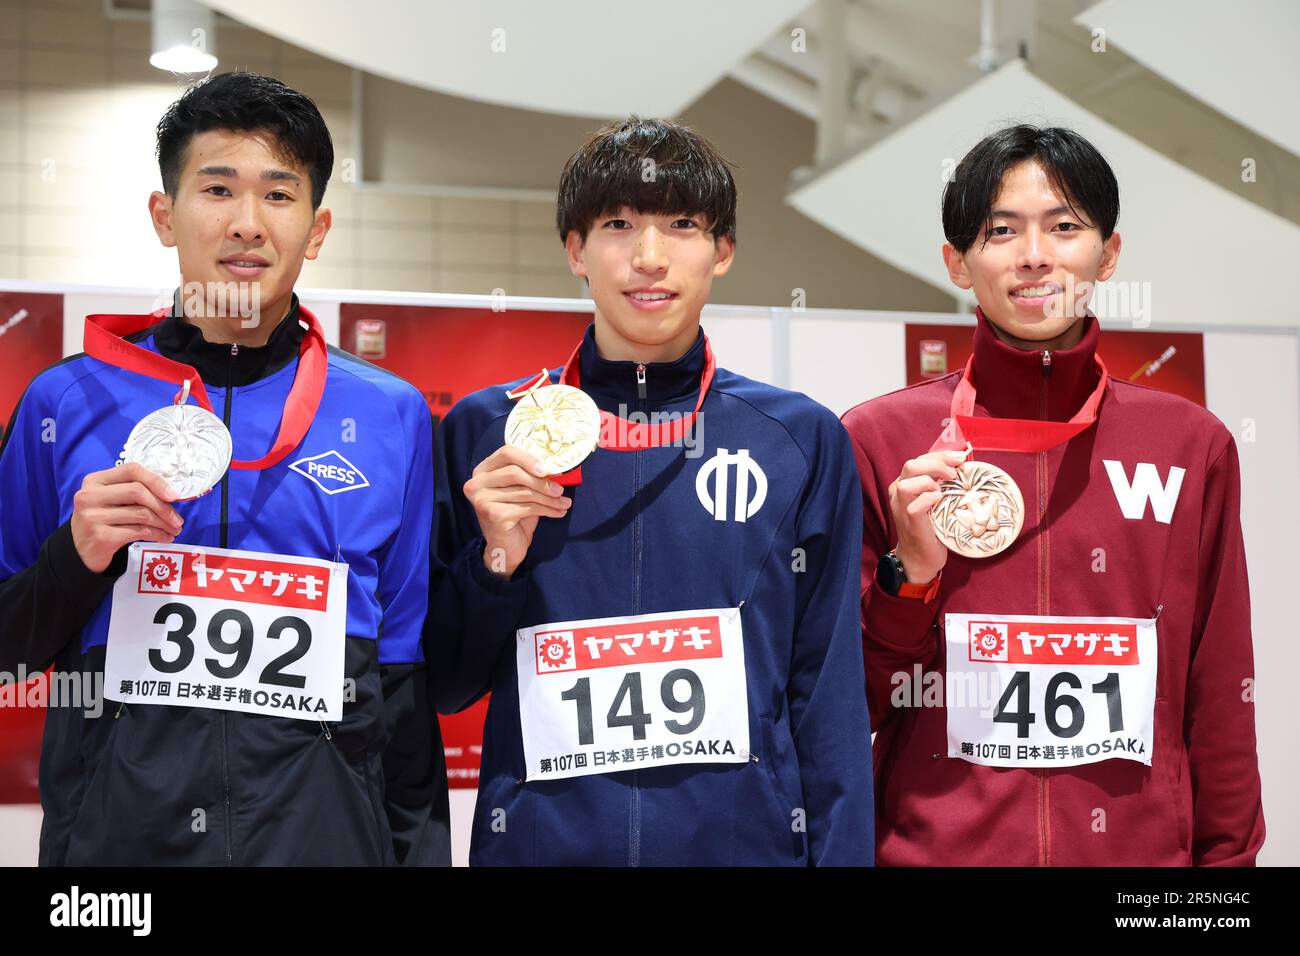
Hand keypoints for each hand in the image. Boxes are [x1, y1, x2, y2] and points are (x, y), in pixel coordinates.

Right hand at [71, 463, 183, 573]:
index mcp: (95, 480)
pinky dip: (157, 535)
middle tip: (178, 520)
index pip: (131, 470)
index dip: (156, 481)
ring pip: (141, 514)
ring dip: (164, 523)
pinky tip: (165, 538)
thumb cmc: (104, 520)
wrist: (81, 551)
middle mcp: (90, 495)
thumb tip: (172, 495)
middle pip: (138, 491)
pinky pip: (139, 532)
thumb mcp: (112, 501)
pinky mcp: (101, 536)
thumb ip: (134, 492)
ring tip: (174, 529)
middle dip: (164, 506)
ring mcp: (93, 516)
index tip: (174, 496)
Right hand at [464, 445, 571, 578]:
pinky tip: (558, 512)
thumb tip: (557, 466)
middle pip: (515, 473)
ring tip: (565, 503)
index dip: (529, 459)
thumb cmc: (515, 515)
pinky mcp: (493, 515)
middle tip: (560, 490)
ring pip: (524, 492)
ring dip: (550, 499)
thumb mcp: (521, 490)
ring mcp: (482, 499)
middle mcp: (476, 483)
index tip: (547, 469)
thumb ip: (530, 475)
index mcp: (482, 471)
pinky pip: (527, 507)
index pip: (506, 452)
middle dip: (542, 482)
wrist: (505, 548)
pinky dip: (547, 510)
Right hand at [887, 449, 966, 582]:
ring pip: (908, 483)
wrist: (919, 558)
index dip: (940, 455)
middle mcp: (897, 493)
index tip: (960, 457)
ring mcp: (901, 508)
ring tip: (944, 491)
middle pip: (911, 465)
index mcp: (903, 484)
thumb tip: (960, 465)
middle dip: (937, 463)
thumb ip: (938, 483)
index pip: (919, 460)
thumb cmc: (930, 528)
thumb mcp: (932, 500)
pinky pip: (915, 505)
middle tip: (955, 473)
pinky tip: (938, 501)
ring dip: (930, 482)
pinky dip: (929, 500)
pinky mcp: (909, 522)